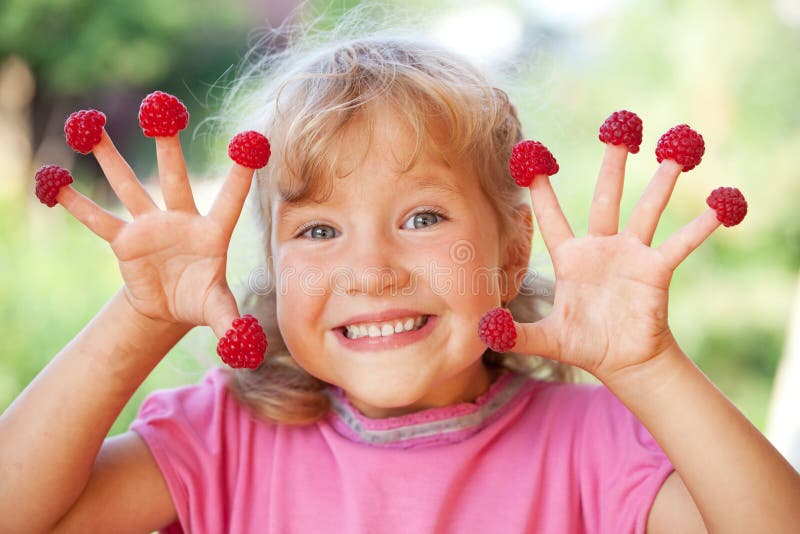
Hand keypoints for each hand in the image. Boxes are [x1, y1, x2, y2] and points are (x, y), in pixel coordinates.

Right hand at [56, 130, 253, 337]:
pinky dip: (76, 203)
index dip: (240, 174)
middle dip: (168, 146)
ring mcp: (150, 226)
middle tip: (161, 108)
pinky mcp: (124, 241)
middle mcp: (181, 220)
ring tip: (89, 123)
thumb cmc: (201, 301)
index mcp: (213, 233)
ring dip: (110, 157)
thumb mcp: (218, 312)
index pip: (230, 198)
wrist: (169, 309)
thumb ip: (232, 324)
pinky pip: (98, 219)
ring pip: (129, 186)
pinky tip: (54, 182)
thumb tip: (247, 348)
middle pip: (175, 178)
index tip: (251, 139)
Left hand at [512, 144, 721, 383]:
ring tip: (676, 149)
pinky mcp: (657, 269)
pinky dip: (702, 226)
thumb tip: (485, 329)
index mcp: (570, 258)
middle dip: (613, 164)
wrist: (623, 361)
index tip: (532, 156)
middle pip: (606, 198)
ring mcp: (631, 255)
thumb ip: (517, 334)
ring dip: (662, 182)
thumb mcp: (547, 340)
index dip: (541, 189)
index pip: (551, 218)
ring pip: (647, 210)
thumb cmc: (584, 345)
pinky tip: (721, 205)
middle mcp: (601, 248)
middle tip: (618, 128)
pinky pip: (681, 244)